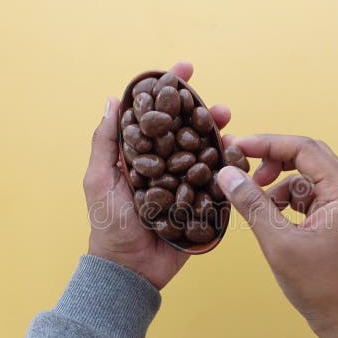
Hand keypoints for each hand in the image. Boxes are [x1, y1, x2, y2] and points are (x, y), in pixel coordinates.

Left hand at [84, 62, 230, 289]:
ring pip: (207, 153)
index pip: (157, 116)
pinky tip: (239, 157)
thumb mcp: (99, 178)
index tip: (184, 69)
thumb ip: (105, 142)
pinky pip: (219, 183)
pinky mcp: (201, 205)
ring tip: (231, 129)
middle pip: (188, 131)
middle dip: (205, 114)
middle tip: (220, 107)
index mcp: (140, 154)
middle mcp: (165, 165)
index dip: (170, 91)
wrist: (129, 268)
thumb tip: (112, 101)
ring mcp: (185, 184)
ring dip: (221, 138)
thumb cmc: (108, 224)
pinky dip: (231, 168)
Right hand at [217, 135, 337, 337]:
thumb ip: (253, 205)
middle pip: (308, 158)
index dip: (268, 144)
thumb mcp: (279, 243)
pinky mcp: (337, 223)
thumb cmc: (321, 286)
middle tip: (243, 169)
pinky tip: (269, 217)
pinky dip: (287, 202)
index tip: (237, 147)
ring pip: (306, 179)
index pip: (304, 149)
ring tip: (255, 203)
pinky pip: (309, 199)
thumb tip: (227, 174)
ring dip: (279, 185)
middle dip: (273, 160)